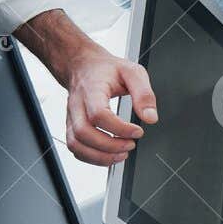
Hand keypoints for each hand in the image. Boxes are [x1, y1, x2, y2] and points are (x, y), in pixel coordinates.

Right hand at [60, 48, 156, 165]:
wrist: (83, 66)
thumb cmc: (107, 70)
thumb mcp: (133, 72)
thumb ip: (144, 93)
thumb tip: (150, 118)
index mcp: (91, 90)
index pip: (99, 114)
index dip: (120, 128)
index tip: (138, 131)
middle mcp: (77, 105)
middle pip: (84, 132)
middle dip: (109, 145)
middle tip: (131, 144)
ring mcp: (71, 116)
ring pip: (75, 143)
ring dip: (100, 156)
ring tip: (122, 154)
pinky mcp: (71, 125)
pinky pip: (74, 147)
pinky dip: (91, 157)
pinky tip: (110, 155)